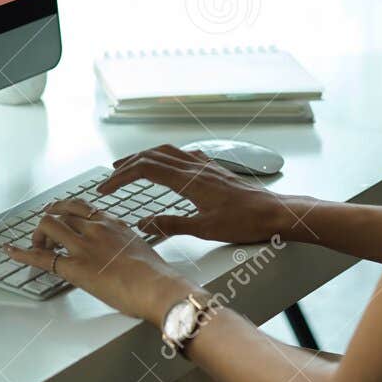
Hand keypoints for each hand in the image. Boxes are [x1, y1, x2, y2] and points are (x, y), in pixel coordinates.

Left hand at [4, 200, 190, 322]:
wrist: (160, 287)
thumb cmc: (157, 275)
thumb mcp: (141, 248)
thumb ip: (126, 243)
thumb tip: (124, 249)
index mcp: (112, 223)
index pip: (81, 207)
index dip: (63, 209)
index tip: (57, 213)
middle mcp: (95, 229)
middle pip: (61, 212)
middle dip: (48, 221)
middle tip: (45, 236)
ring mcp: (84, 246)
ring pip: (48, 226)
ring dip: (38, 235)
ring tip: (38, 247)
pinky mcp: (75, 268)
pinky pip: (41, 257)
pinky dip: (22, 253)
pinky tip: (11, 251)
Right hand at [97, 145, 290, 243]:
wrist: (275, 213)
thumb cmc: (245, 222)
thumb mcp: (204, 229)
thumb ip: (171, 225)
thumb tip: (144, 223)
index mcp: (189, 180)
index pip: (145, 170)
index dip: (121, 177)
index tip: (106, 187)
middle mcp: (195, 167)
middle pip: (152, 156)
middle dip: (127, 164)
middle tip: (110, 176)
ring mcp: (206, 166)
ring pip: (168, 152)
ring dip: (145, 156)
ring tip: (131, 165)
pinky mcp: (215, 169)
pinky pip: (184, 154)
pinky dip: (167, 156)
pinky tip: (168, 164)